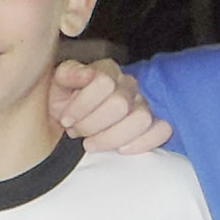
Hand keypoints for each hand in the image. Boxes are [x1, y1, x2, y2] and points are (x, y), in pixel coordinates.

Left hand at [53, 57, 170, 155]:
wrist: (68, 122)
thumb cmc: (63, 103)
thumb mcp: (57, 85)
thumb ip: (69, 75)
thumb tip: (88, 74)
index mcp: (107, 70)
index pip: (104, 83)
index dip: (82, 105)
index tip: (66, 119)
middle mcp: (128, 84)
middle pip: (120, 105)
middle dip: (92, 125)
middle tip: (77, 132)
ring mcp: (142, 103)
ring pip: (141, 119)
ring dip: (111, 137)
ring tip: (92, 143)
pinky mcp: (152, 123)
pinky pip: (162, 130)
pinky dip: (144, 142)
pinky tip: (122, 150)